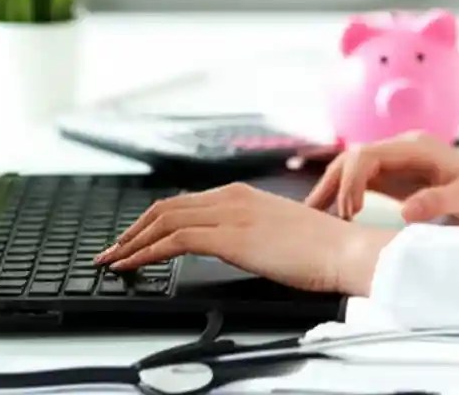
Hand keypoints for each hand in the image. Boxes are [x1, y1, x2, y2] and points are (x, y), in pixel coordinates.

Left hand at [92, 183, 394, 295]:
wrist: (345, 250)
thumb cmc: (322, 248)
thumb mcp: (280, 231)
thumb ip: (253, 230)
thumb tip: (236, 245)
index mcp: (244, 193)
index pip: (185, 202)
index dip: (153, 220)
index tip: (135, 238)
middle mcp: (233, 197)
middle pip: (167, 207)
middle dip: (133, 229)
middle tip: (113, 250)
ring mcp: (230, 214)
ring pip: (164, 220)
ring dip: (131, 241)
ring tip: (113, 260)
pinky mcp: (230, 237)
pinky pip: (174, 241)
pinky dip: (145, 252)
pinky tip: (133, 265)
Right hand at [302, 131, 458, 224]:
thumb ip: (437, 202)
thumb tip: (405, 211)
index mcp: (415, 148)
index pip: (365, 155)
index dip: (349, 181)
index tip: (348, 211)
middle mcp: (403, 150)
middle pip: (352, 159)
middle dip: (331, 183)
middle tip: (315, 213)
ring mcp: (400, 163)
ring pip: (354, 169)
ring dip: (334, 188)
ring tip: (315, 214)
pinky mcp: (400, 178)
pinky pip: (364, 181)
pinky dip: (347, 195)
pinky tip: (336, 214)